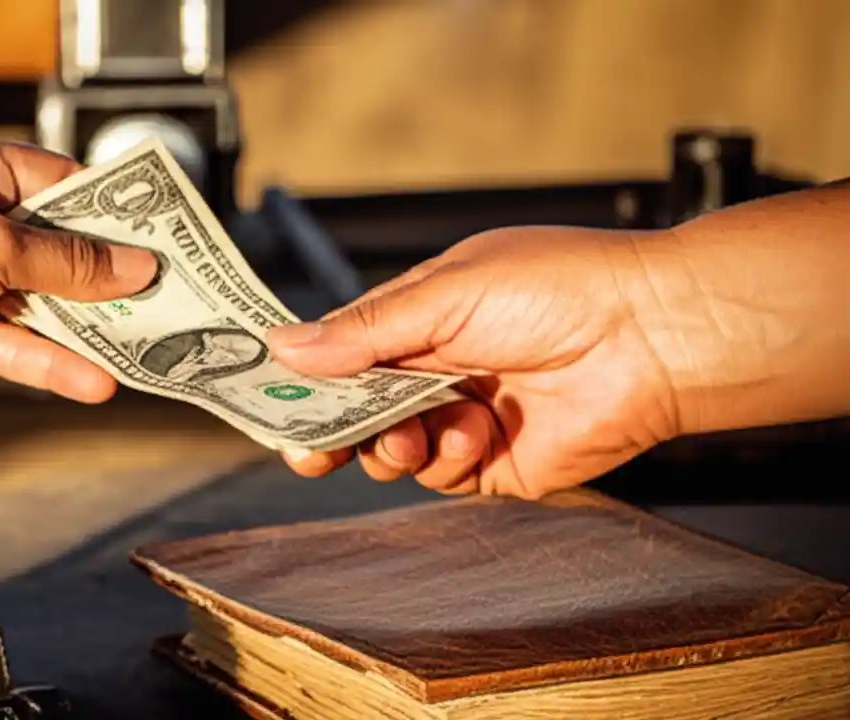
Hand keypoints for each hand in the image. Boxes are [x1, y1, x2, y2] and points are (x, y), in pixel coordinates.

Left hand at [0, 134, 155, 406]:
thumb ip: (66, 261)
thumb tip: (133, 266)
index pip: (56, 183)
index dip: (109, 211)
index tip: (160, 236)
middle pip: (55, 248)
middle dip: (106, 276)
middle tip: (163, 296)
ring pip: (40, 304)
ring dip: (87, 327)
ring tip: (145, 344)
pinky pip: (15, 347)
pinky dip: (53, 363)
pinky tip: (95, 380)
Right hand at [266, 227, 683, 498]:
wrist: (654, 336)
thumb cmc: (564, 287)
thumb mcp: (445, 293)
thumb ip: (364, 331)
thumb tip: (286, 345)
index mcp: (418, 317)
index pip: (338, 352)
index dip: (300, 377)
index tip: (265, 396)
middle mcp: (434, 368)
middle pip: (354, 410)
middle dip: (330, 427)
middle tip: (310, 442)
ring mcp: (460, 416)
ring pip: (389, 449)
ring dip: (392, 443)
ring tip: (416, 428)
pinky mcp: (492, 461)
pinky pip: (440, 474)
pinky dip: (445, 458)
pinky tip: (472, 431)